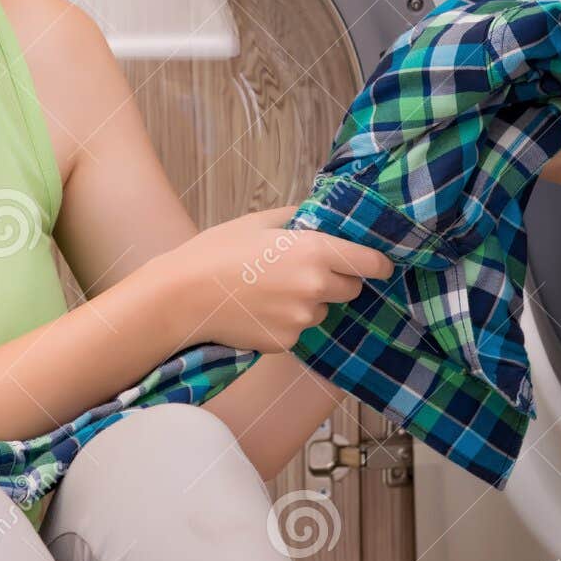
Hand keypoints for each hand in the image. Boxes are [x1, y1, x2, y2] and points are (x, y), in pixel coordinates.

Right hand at [153, 204, 395, 354]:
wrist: (182, 296)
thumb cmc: (217, 252)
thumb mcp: (258, 222)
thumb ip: (297, 218)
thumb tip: (319, 217)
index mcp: (313, 252)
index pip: (370, 263)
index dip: (378, 263)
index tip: (379, 263)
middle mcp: (315, 288)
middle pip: (351, 289)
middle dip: (337, 279)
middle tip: (305, 269)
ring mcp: (302, 319)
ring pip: (322, 310)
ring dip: (310, 301)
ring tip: (270, 289)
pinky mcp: (286, 343)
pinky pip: (299, 330)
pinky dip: (287, 321)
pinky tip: (259, 309)